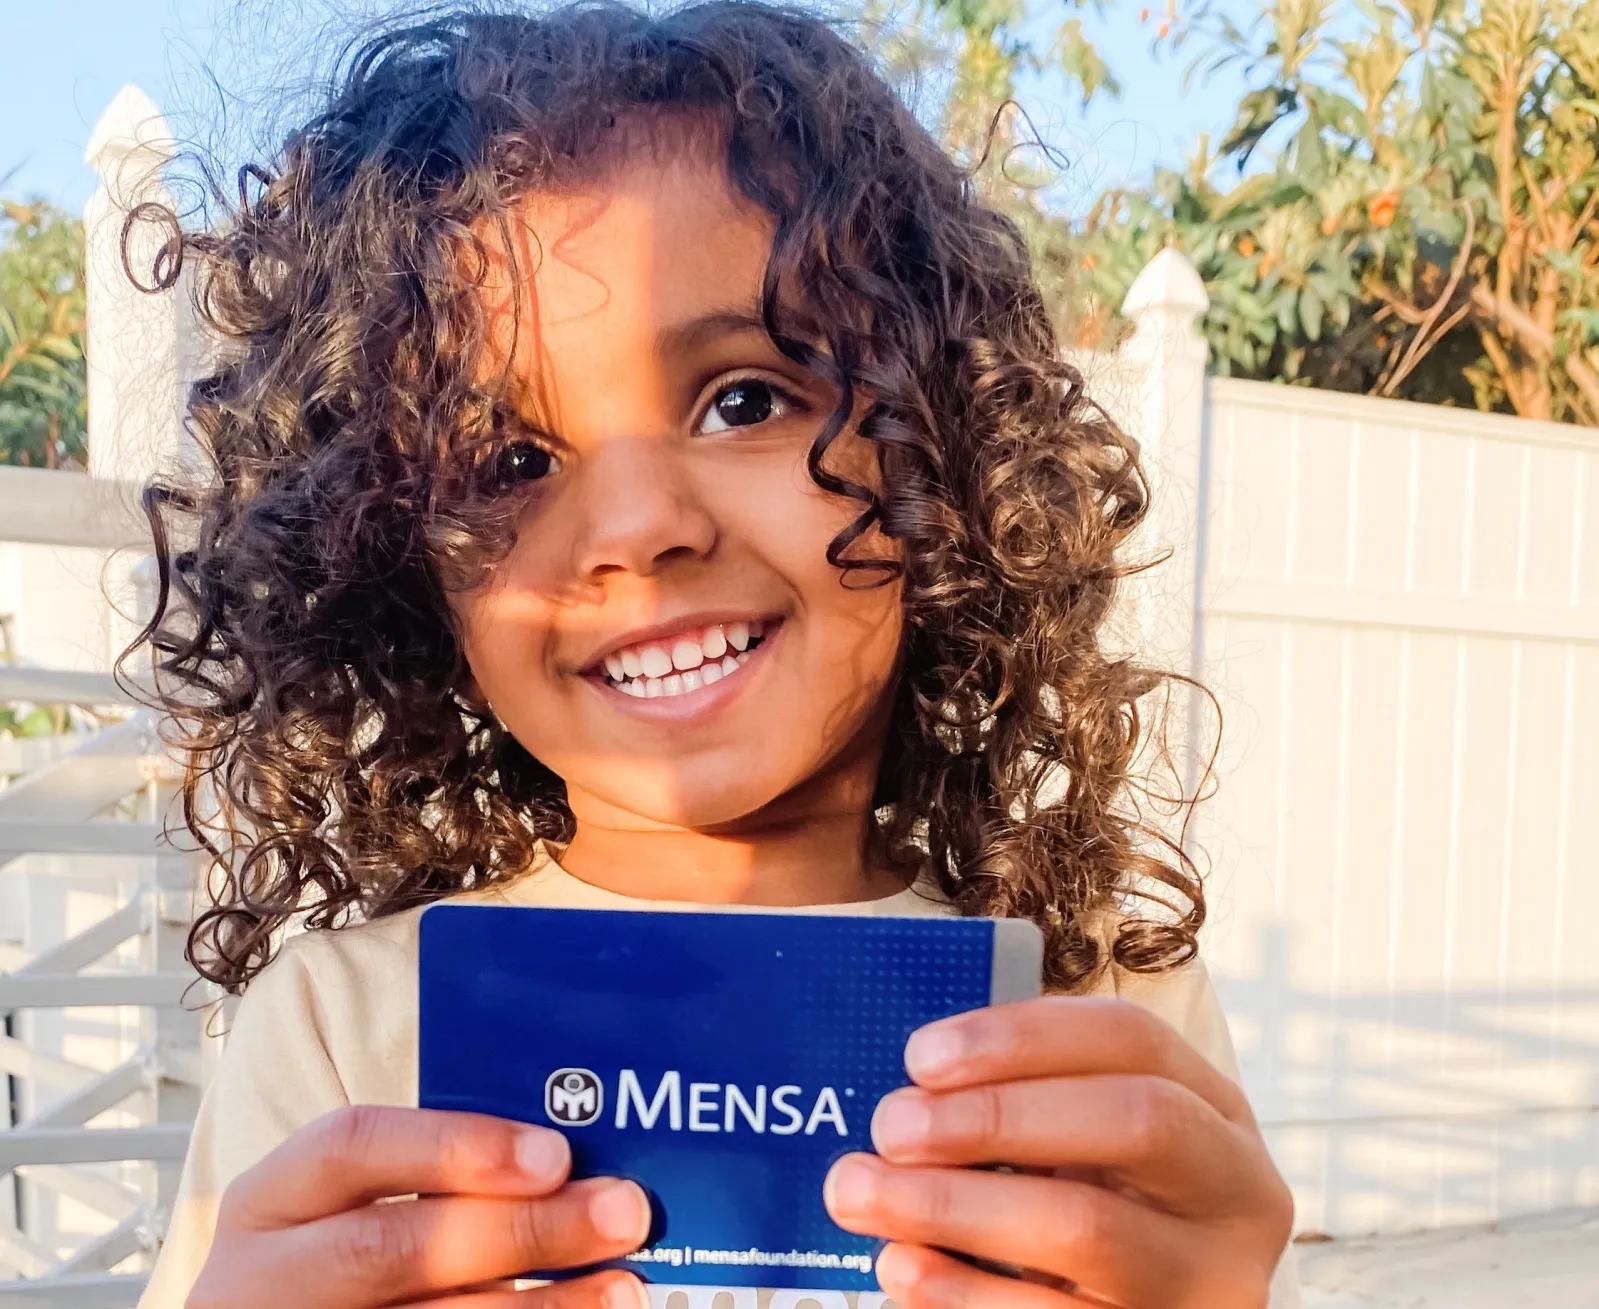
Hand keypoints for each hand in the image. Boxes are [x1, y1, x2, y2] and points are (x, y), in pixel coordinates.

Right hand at [186, 1105, 650, 1308]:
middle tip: (621, 1213)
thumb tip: (569, 1160)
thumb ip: (436, 1179)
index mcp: (270, 1201)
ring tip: (622, 1287)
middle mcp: (264, 1280)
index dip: (455, 1145)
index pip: (351, 1146)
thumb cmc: (334, 1259)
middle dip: (519, 1230)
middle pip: (392, 1247)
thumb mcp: (347, 1208)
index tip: (554, 1153)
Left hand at [823, 998, 1293, 1308]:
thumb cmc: (1092, 1210)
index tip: (920, 1056)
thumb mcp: (1082, 1145)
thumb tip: (906, 1089)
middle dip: (996, 1114)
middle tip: (889, 1124)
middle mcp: (1235, 1193)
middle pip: (1133, 1120)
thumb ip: (1020, 1103)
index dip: (1022, 1036)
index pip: (1133, 1039)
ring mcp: (1210, 1284)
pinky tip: (902, 1267)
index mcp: (1214, 1111)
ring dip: (953, 1204)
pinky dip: (965, 1295)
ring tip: (859, 1192)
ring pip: (1087, 1227)